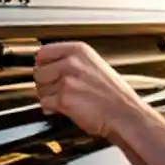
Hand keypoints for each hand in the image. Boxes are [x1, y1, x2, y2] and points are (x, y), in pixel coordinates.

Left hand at [33, 42, 149, 139]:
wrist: (125, 114)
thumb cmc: (114, 94)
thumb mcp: (94, 65)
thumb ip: (71, 61)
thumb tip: (50, 66)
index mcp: (78, 50)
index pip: (43, 52)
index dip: (42, 65)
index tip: (45, 72)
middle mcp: (71, 62)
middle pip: (38, 71)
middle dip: (44, 84)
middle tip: (56, 90)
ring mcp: (67, 81)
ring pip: (40, 89)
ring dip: (48, 97)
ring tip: (63, 100)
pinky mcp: (64, 99)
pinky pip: (45, 104)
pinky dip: (51, 109)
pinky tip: (62, 108)